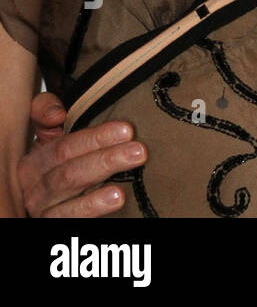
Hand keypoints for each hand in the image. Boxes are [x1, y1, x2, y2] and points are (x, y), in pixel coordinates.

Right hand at [18, 92, 146, 217]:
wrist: (51, 202)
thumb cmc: (56, 164)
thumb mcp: (50, 138)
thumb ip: (47, 113)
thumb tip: (56, 114)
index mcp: (35, 162)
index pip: (64, 147)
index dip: (95, 138)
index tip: (127, 130)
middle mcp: (36, 187)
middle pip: (69, 172)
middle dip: (106, 159)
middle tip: (139, 151)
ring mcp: (43, 209)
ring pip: (70, 196)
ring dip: (99, 190)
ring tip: (124, 184)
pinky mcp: (54, 225)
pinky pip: (70, 219)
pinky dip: (93, 209)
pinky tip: (116, 199)